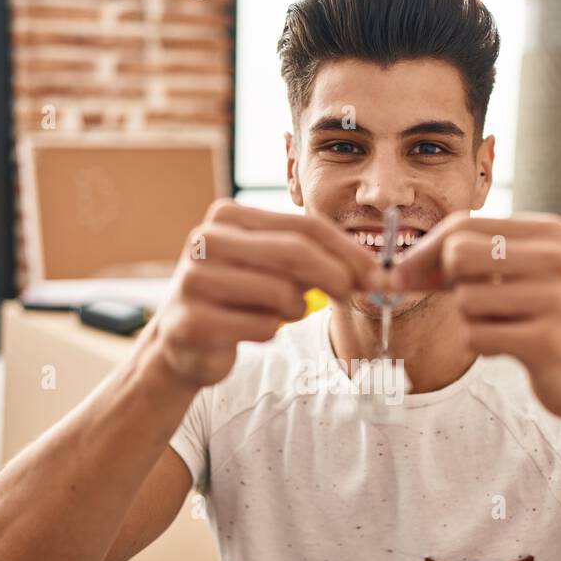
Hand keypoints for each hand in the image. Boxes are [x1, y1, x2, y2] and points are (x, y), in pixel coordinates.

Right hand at [151, 199, 379, 388]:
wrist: (183, 344)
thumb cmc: (238, 300)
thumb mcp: (273, 268)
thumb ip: (314, 260)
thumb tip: (372, 272)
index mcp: (228, 217)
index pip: (304, 226)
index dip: (348, 251)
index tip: (377, 274)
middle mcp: (205, 240)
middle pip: (296, 253)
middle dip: (337, 277)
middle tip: (355, 296)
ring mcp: (193, 280)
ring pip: (281, 294)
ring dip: (294, 310)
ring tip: (276, 314)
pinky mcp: (191, 321)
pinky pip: (262, 327)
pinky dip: (269, 332)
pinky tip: (250, 330)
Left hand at [390, 211, 560, 430]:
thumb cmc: (549, 323)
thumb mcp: (518, 280)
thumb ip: (465, 267)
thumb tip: (395, 270)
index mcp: (547, 232)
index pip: (463, 224)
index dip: (424, 252)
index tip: (401, 276)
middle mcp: (555, 257)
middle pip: (458, 254)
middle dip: (452, 285)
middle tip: (477, 304)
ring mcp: (554, 297)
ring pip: (465, 300)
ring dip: (473, 321)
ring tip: (507, 327)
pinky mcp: (547, 339)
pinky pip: (477, 336)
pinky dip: (484, 346)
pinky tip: (513, 347)